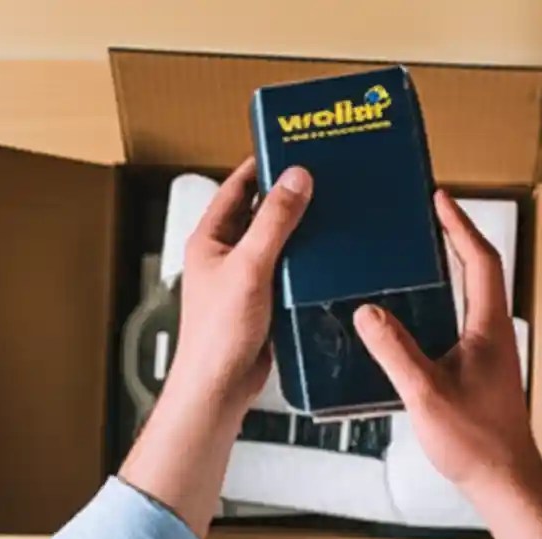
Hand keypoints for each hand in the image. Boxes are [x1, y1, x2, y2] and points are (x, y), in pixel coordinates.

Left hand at [120, 158, 310, 538]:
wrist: (219, 387)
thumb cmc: (217, 335)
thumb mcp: (250, 267)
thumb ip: (274, 221)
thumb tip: (295, 179)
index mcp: (210, 239)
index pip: (237, 187)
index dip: (263, 165)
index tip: (291, 148)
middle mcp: (225, 255)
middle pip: (260, 213)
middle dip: (288, 196)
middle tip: (322, 178)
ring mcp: (244, 279)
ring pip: (276, 243)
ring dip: (300, 231)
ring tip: (331, 213)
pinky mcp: (262, 302)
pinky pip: (287, 272)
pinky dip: (305, 263)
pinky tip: (328, 260)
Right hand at [353, 190, 541, 490]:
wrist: (505, 481)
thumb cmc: (476, 442)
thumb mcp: (425, 394)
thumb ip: (395, 351)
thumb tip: (367, 312)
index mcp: (488, 328)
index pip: (480, 261)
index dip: (460, 225)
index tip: (440, 199)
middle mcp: (494, 334)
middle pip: (480, 270)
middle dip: (455, 238)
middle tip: (427, 216)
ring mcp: (490, 352)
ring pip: (472, 296)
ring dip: (450, 270)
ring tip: (418, 255)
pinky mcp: (481, 370)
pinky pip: (461, 321)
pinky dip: (442, 304)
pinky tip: (414, 315)